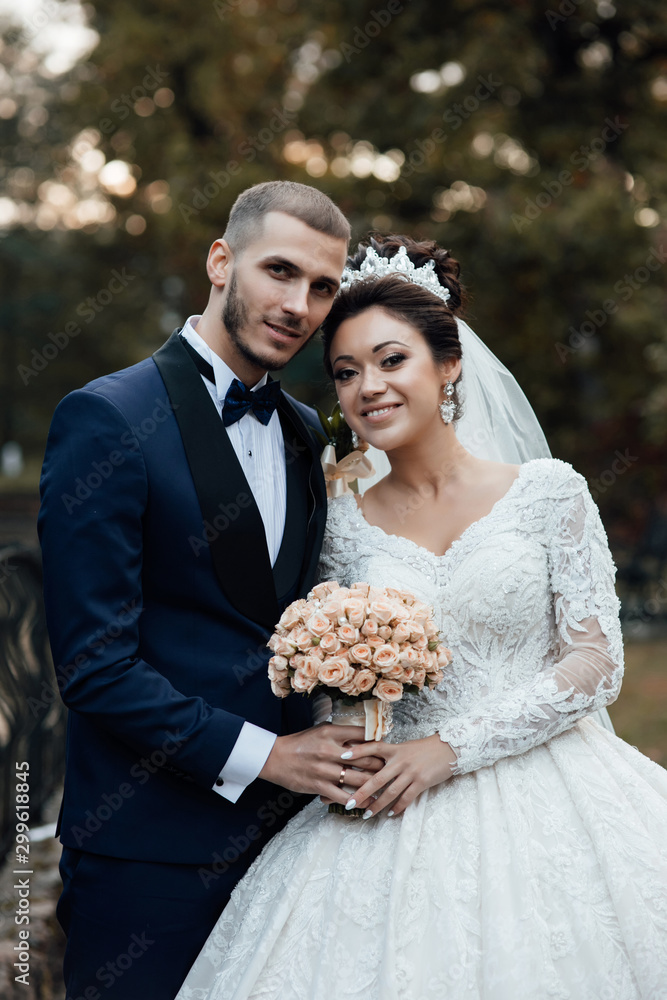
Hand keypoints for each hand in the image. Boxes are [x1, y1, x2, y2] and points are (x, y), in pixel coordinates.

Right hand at [259, 724, 384, 807]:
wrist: (276, 758)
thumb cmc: (301, 743)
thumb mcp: (321, 730)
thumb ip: (342, 732)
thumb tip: (365, 735)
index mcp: (331, 732)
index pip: (362, 735)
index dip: (378, 741)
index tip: (388, 747)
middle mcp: (330, 750)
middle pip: (365, 758)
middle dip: (381, 765)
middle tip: (392, 769)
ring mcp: (325, 769)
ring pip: (358, 779)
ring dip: (374, 785)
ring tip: (386, 787)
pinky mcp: (320, 786)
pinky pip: (344, 796)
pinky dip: (358, 801)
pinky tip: (367, 804)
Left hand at [339, 734, 457, 817]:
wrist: (449, 748)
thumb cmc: (424, 748)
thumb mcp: (405, 747)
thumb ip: (390, 754)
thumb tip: (371, 762)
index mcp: (395, 748)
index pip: (373, 747)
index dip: (358, 751)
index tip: (342, 756)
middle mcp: (400, 760)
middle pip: (377, 778)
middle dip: (361, 792)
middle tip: (348, 803)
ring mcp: (411, 772)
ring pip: (390, 792)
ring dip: (377, 805)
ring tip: (366, 814)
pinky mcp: (421, 781)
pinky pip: (407, 797)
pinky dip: (398, 807)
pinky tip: (391, 813)